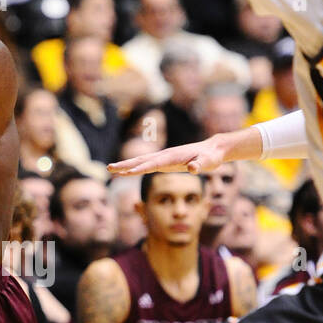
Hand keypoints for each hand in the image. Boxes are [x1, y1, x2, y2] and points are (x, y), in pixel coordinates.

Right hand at [109, 134, 230, 177]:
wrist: (213, 150)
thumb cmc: (211, 156)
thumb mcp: (208, 162)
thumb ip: (200, 165)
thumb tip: (193, 168)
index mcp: (173, 156)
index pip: (154, 163)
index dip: (141, 168)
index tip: (128, 172)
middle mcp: (165, 155)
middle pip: (141, 160)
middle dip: (125, 165)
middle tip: (109, 168)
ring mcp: (164, 158)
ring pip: (141, 162)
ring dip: (126, 166)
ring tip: (111, 170)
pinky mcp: (165, 162)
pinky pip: (146, 165)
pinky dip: (135, 168)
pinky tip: (127, 172)